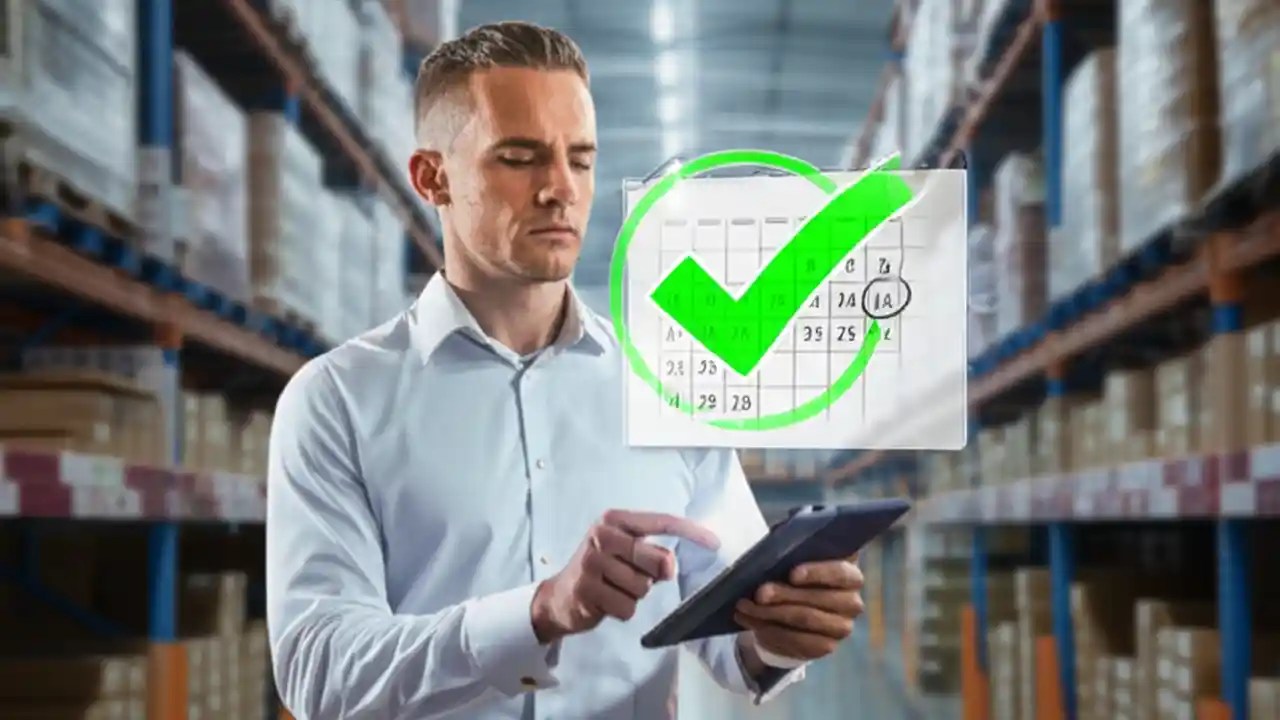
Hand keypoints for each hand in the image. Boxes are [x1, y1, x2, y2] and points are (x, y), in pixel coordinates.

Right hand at [531, 510, 719, 643]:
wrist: (559, 597)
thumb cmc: (601, 570)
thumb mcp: (625, 554)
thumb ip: (652, 555)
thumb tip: (669, 568)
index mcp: (615, 520)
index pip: (661, 521)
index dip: (691, 532)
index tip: (715, 543)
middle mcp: (602, 535)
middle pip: (656, 559)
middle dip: (653, 575)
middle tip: (631, 576)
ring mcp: (591, 562)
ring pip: (643, 587)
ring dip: (635, 595)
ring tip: (614, 589)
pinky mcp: (586, 589)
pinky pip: (627, 607)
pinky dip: (622, 610)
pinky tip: (605, 602)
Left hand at [733, 555, 864, 661]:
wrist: (792, 614)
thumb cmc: (794, 577)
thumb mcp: (794, 558)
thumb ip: (791, 545)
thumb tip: (776, 536)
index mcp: (849, 573)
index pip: (841, 573)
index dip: (818, 572)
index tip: (793, 573)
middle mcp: (852, 601)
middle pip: (820, 599)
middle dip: (785, 594)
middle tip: (759, 593)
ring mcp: (842, 626)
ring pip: (805, 619)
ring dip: (771, 612)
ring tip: (745, 606)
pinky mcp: (826, 646)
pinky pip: (797, 641)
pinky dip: (769, 630)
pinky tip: (751, 620)